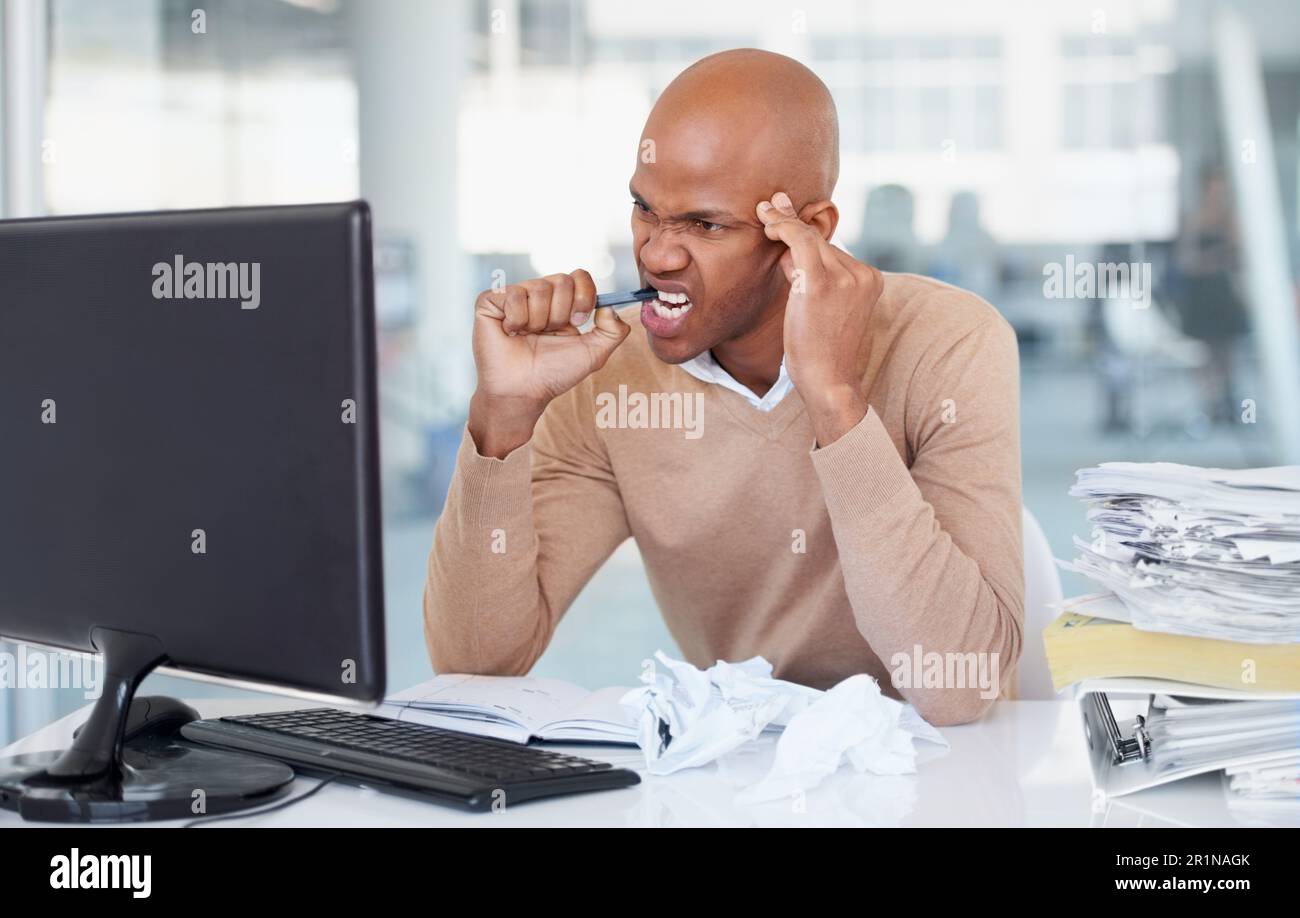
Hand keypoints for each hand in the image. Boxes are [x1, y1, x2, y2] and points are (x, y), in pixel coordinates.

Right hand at [469, 270, 629, 456]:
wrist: (523, 391)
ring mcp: (514, 295)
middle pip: (562, 281)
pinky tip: (510, 333)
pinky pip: (513, 295)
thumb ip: (613, 331)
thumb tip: (610, 306)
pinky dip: (517, 319)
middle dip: (560, 314)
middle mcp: (538, 294)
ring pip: (538, 288)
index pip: (580, 276)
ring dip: (539, 320)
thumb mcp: (594, 354)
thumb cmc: (554, 374)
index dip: (583, 298)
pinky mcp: (490, 301)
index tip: (577, 323)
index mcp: (562, 301)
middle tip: (548, 334)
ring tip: (528, 335)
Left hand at [756, 191, 882, 444]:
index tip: (784, 210)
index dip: (804, 231)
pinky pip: (800, 241)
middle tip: (768, 204)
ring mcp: (845, 277)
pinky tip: (768, 220)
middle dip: (791, 224)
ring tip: (764, 216)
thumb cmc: (821, 352)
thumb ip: (812, 278)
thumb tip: (788, 250)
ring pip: (809, 240)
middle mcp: (862, 274)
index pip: (832, 250)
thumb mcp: (822, 310)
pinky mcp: (821, 282)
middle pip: (820, 241)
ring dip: (783, 228)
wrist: (829, 381)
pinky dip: (783, 227)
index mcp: (870, 279)